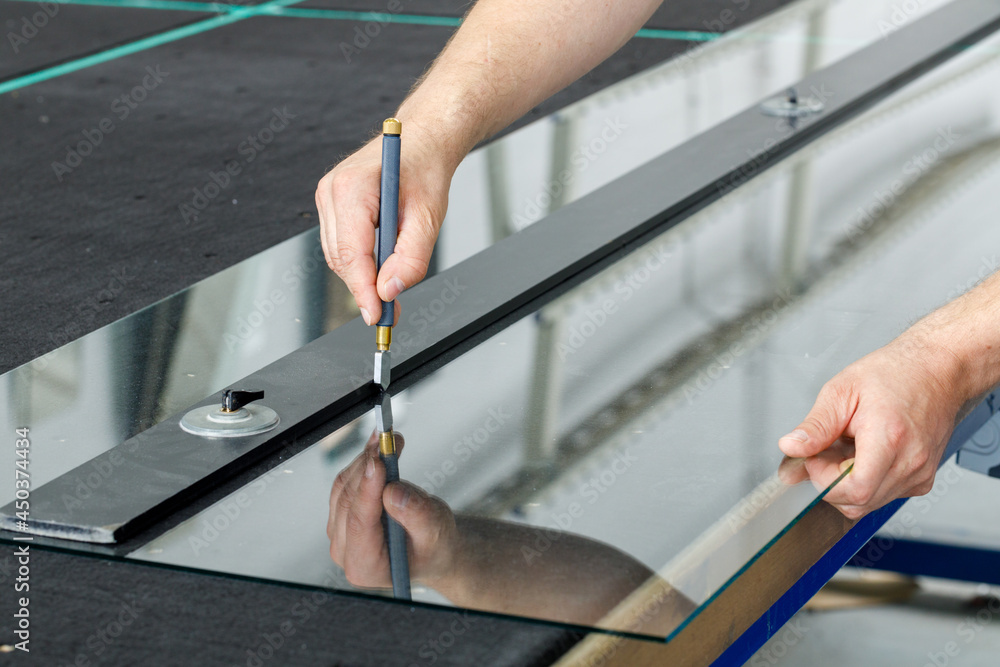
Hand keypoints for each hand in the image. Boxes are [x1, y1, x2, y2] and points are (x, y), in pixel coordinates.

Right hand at [315, 127, 454, 324]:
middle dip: (365, 289)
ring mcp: (326, 197)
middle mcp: (331, 190)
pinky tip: (381, 267)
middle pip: (342, 259)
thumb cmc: (425, 170)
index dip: (363, 290)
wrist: (420, 140)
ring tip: (391, 291)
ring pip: (338, 256)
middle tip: (391, 313)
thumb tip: (389, 291)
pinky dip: (360, 263)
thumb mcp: (428, 217)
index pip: (351, 252)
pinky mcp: (330, 205)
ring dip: (363, 277)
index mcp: (352, 187)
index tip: (376, 316)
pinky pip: (340, 246)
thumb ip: (411, 258)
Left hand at [327, 431, 459, 587]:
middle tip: (390, 442)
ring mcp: (340, 533)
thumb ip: (417, 515)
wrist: (431, 547)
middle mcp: (345, 552)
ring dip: (366, 460)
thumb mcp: (436, 533)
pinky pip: (345, 482)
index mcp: (366, 567)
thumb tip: (392, 491)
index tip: (379, 461)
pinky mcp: (342, 514)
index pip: (359, 524)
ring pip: (344, 488)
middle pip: (348, 502)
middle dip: (369, 467)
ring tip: (388, 442)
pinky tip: (378, 449)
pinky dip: (363, 462)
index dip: (367, 490)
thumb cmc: (434, 546)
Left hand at [778, 331, 963, 518]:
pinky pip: (884, 496)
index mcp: (889, 438)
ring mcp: (920, 474)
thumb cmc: (894, 374)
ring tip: (845, 446)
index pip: (855, 489)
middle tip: (824, 450)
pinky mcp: (922, 479)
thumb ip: (815, 426)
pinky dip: (865, 482)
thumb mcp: (842, 391)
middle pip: (859, 501)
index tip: (813, 459)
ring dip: (846, 481)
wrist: (935, 370)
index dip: (824, 481)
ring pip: (869, 503)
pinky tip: (862, 454)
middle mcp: (911, 462)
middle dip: (829, 481)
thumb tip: (791, 448)